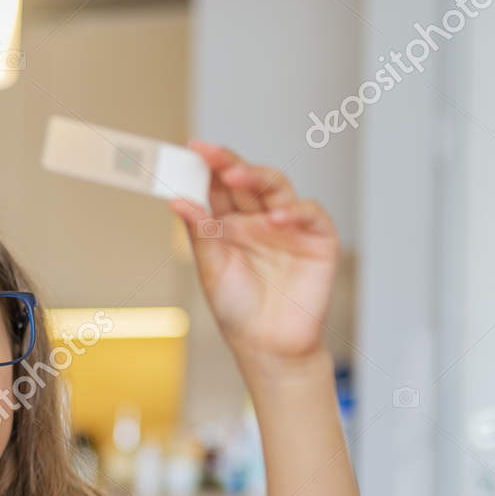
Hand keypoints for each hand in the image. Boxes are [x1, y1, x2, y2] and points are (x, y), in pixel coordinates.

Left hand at [171, 140, 339, 360]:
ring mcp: (289, 226)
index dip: (206, 167)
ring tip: (235, 175)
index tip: (190, 149)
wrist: (267, 346)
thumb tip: (176, 199)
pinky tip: (274, 217)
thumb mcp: (211, 269)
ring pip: (277, 187)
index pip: (219, 186)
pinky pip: (309, 214)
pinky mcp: (317, 239)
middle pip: (246, 180)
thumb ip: (199, 233)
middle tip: (209, 152)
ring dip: (257, 177)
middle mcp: (259, 219)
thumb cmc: (237, 309)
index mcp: (230, 223)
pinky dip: (294, 211)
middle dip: (228, 163)